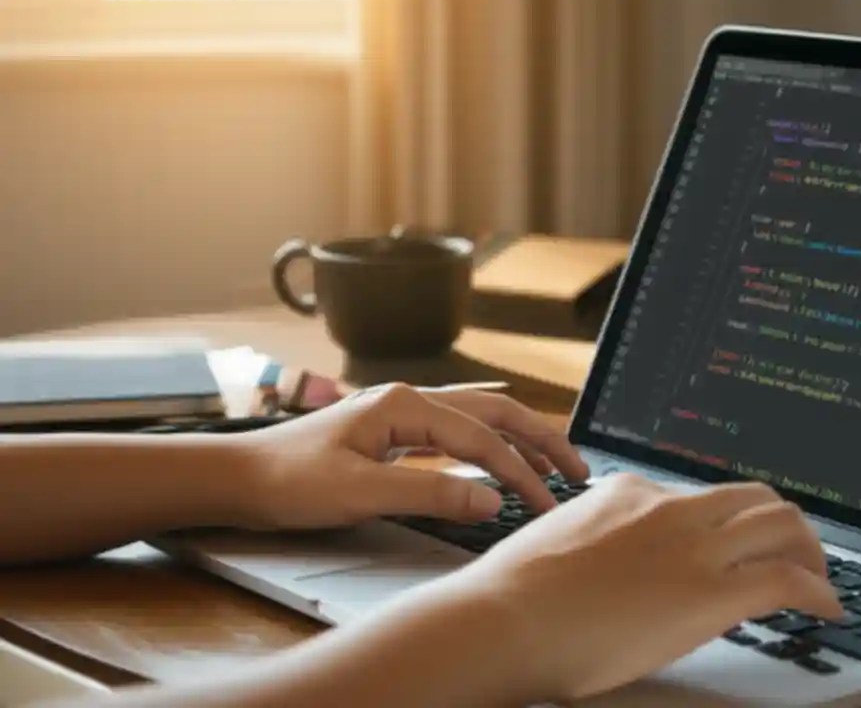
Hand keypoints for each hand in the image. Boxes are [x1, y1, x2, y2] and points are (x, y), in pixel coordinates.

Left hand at [237, 384, 588, 529]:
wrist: (238, 477)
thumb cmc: (288, 481)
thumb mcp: (359, 493)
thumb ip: (430, 494)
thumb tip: (493, 499)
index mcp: (404, 405)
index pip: (482, 438)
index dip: (520, 471)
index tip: (548, 503)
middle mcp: (409, 399)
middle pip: (495, 410)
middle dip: (541, 438)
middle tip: (580, 470)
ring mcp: (402, 412)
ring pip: (480, 415)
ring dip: (521, 436)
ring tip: (557, 462)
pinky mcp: (395, 430)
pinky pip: (460, 428)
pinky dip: (493, 441)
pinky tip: (504, 452)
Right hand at [442, 474, 842, 702]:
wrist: (502, 619)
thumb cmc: (512, 597)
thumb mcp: (558, 545)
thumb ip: (596, 543)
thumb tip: (607, 566)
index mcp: (630, 492)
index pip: (700, 498)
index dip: (729, 524)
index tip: (737, 544)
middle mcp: (669, 508)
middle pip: (755, 497)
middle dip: (785, 525)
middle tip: (796, 554)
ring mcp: (692, 547)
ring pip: (783, 524)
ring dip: (812, 552)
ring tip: (820, 579)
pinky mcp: (711, 591)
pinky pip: (788, 580)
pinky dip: (820, 592)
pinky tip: (828, 610)